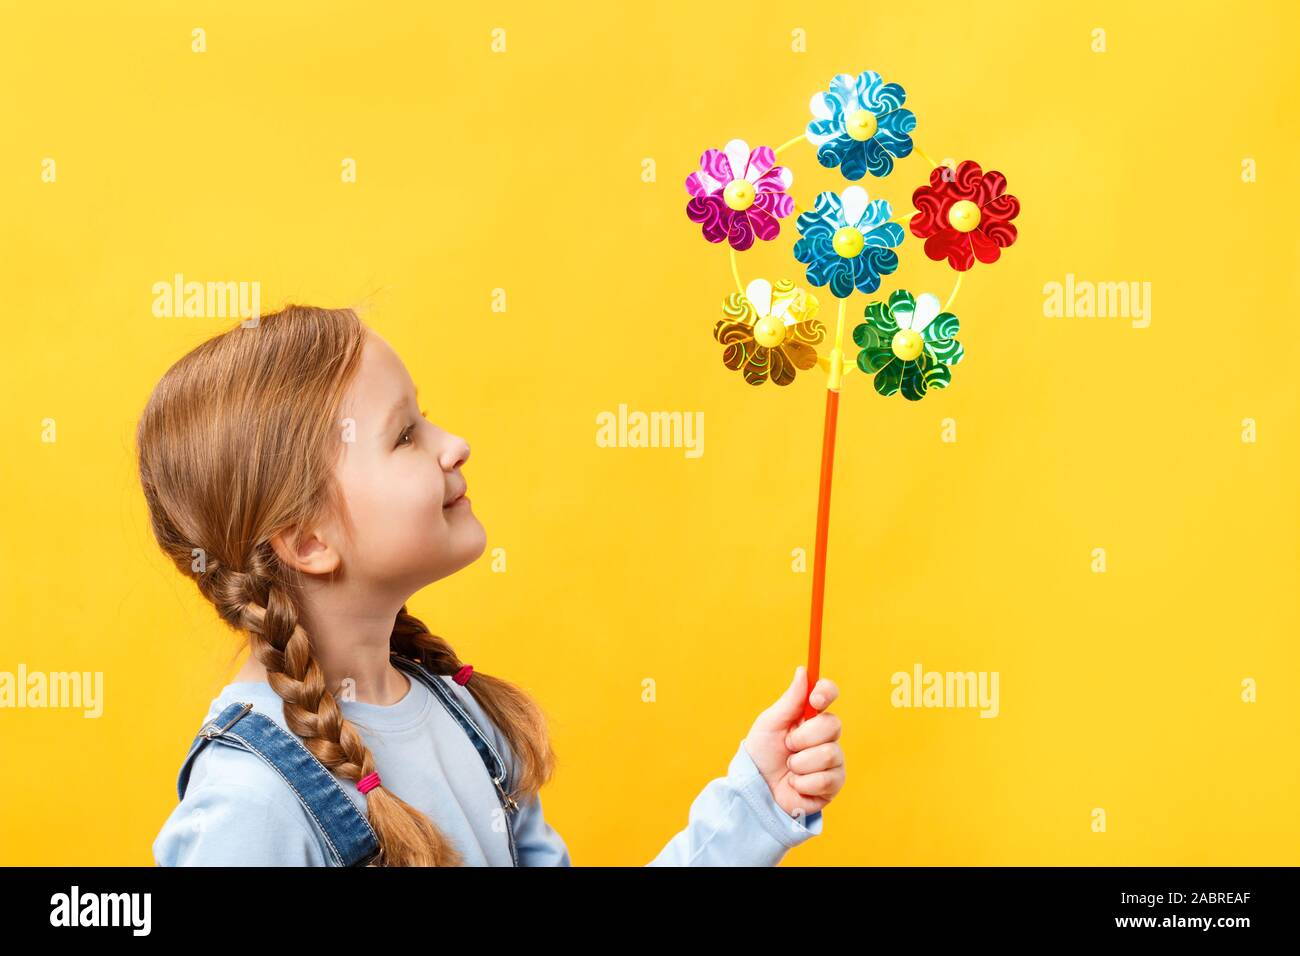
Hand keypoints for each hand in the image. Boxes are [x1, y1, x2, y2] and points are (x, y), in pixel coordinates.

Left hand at [742, 666, 844, 819]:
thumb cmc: (762, 754)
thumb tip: (803, 671)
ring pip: (828, 753)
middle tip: (788, 746)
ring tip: (790, 768)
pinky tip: (796, 784)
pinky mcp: (834, 783)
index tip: (815, 700)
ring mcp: (833, 759)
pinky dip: (803, 783)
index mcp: (809, 715)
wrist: (758, 790)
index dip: (826, 692)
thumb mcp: (770, 723)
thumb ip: (790, 700)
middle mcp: (825, 735)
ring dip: (800, 763)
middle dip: (803, 738)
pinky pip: (827, 778)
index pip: (828, 694)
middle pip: (832, 724)